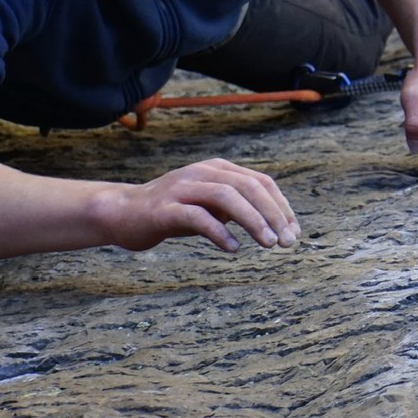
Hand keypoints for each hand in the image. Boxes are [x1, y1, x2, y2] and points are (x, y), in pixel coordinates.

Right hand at [102, 158, 299, 252]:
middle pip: (248, 187)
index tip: (294, 233)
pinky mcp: (165, 208)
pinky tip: (233, 249)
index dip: (281, 207)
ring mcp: (183, 188)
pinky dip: (219, 232)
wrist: (123, 213)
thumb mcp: (210, 206)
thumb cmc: (173, 212)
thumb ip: (238, 208)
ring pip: (227, 197)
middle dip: (273, 214)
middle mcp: (202, 172)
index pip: (260, 182)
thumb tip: (275, 224)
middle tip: (286, 242)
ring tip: (268, 244)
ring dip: (253, 220)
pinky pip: (198, 217)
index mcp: (218, 169)